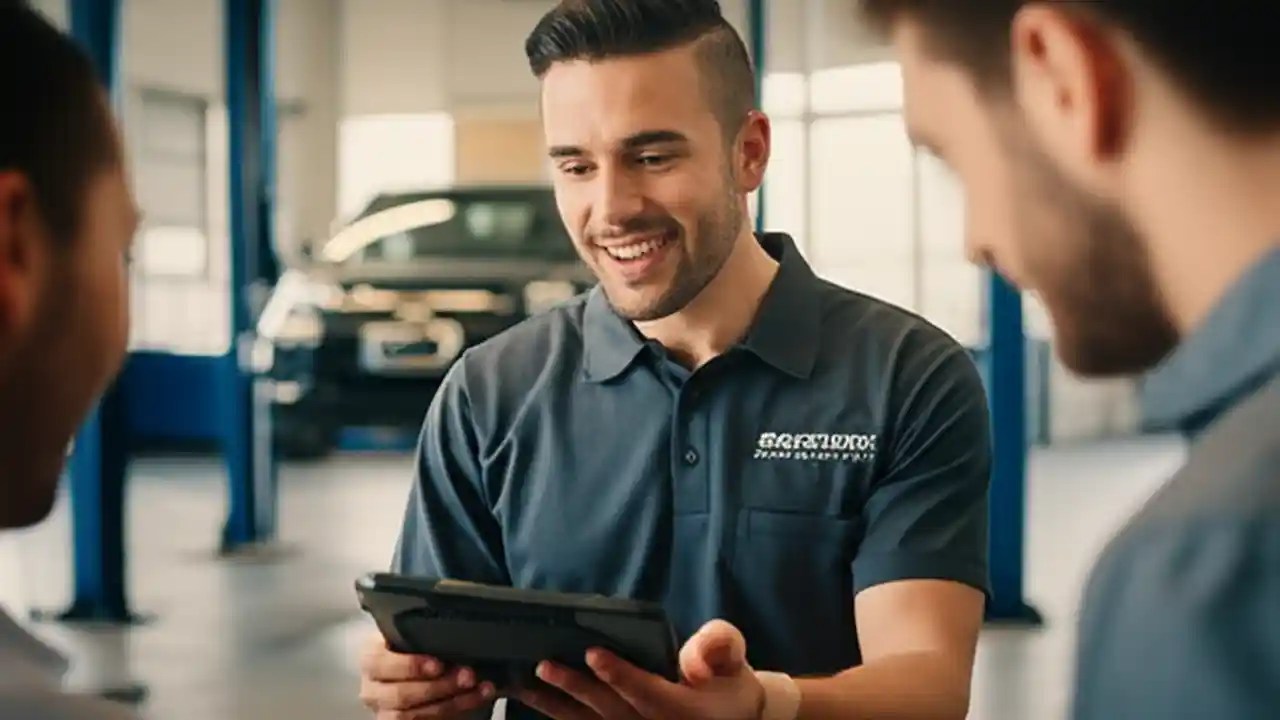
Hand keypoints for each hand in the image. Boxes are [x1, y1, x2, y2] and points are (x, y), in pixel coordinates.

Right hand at [358, 632, 496, 718]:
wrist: (418, 671)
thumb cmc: (419, 648)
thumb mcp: (415, 637)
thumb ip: (426, 637)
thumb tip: (457, 635)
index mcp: (372, 657)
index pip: (381, 662)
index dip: (410, 666)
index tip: (438, 665)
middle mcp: (372, 688)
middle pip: (401, 694)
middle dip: (440, 686)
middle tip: (468, 676)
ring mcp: (384, 711)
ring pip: (413, 715)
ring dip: (453, 703)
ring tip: (479, 690)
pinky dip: (455, 713)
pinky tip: (475, 700)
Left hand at [516, 619, 764, 719]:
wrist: (731, 718)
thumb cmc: (728, 685)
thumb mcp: (735, 662)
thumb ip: (719, 648)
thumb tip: (693, 660)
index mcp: (683, 711)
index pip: (647, 693)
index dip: (619, 675)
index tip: (592, 652)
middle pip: (609, 712)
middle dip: (575, 688)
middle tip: (544, 665)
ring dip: (556, 707)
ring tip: (526, 686)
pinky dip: (563, 718)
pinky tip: (536, 703)